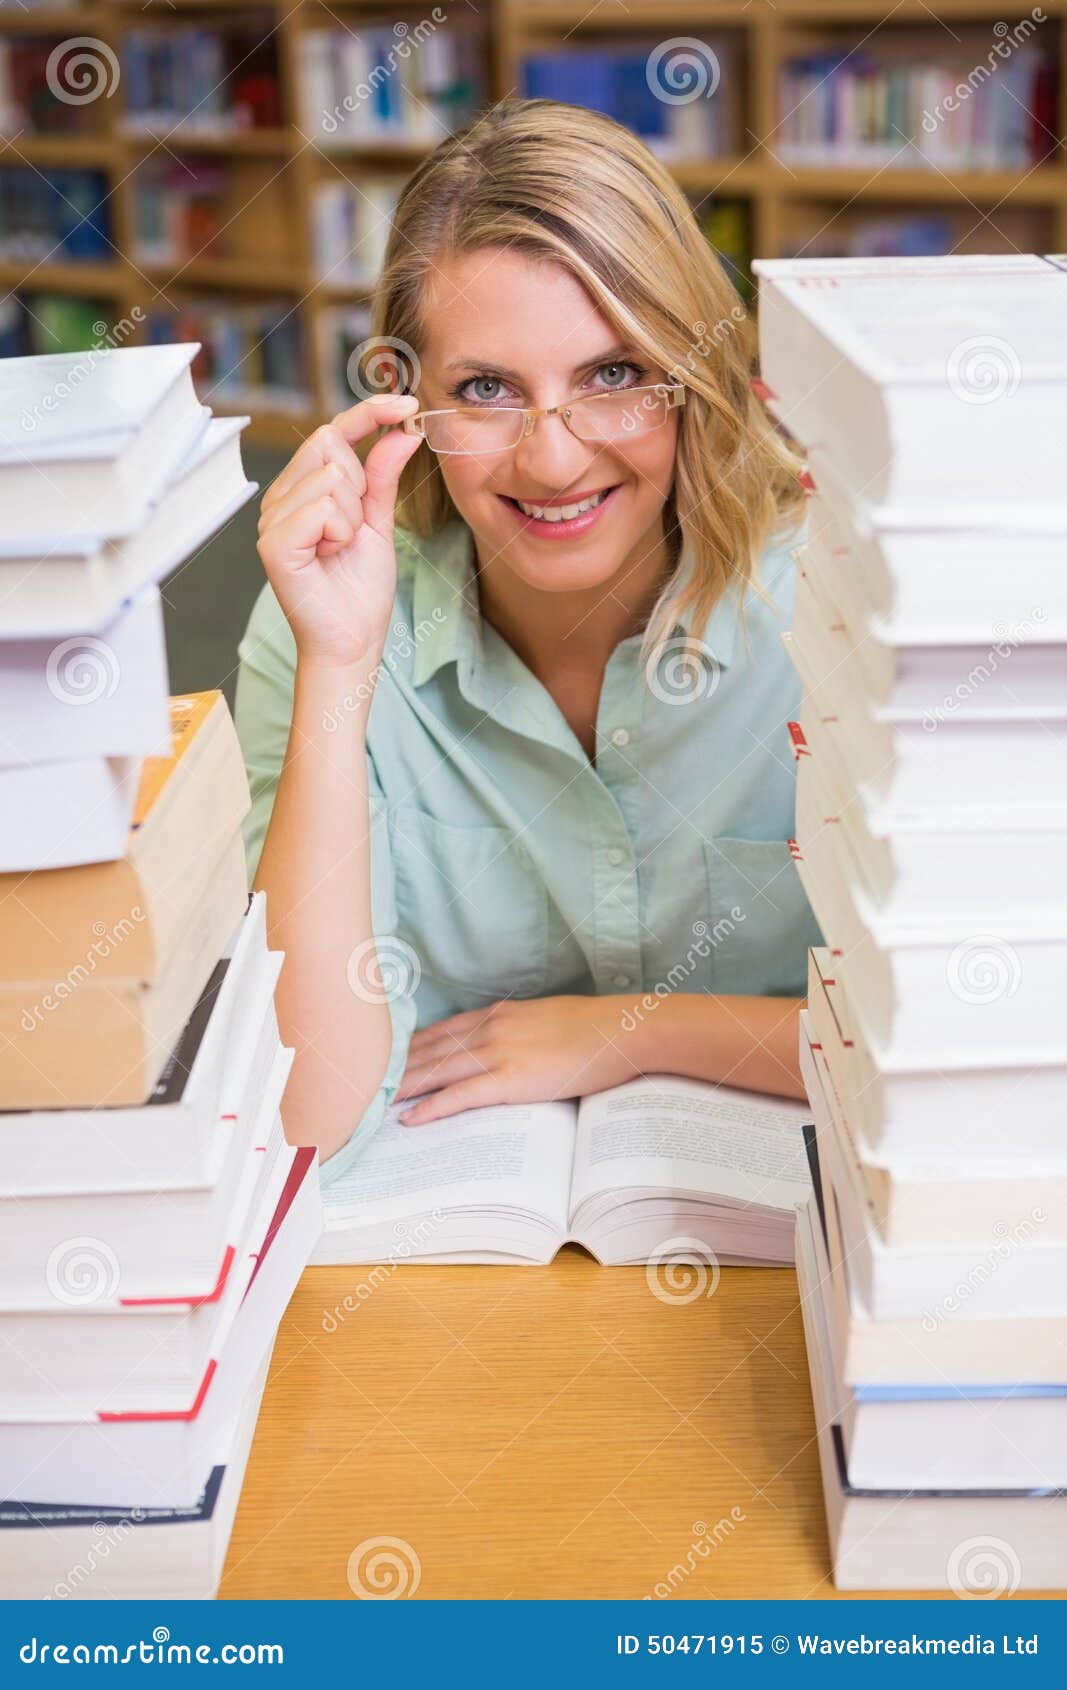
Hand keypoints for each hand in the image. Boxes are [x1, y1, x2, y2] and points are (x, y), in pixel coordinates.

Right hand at [255, 392, 422, 667]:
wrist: (353, 641)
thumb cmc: (360, 589)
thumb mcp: (379, 522)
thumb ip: (383, 474)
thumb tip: (403, 428)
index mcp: (301, 489)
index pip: (332, 431)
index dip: (368, 412)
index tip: (407, 403)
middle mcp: (280, 498)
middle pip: (329, 445)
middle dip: (359, 486)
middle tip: (353, 530)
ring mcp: (271, 519)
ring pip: (330, 476)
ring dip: (352, 517)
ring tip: (339, 550)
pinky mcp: (274, 542)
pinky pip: (323, 508)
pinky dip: (341, 533)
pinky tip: (330, 557)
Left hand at [394, 995, 643, 1124]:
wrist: (620, 1030)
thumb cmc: (593, 1028)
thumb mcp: (546, 1018)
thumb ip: (519, 1028)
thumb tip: (509, 1044)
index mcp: (498, 1014)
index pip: (441, 1032)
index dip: (410, 1047)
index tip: (385, 1058)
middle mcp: (489, 1029)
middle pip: (428, 1050)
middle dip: (394, 1067)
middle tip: (362, 1084)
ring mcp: (497, 1053)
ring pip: (436, 1072)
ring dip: (402, 1089)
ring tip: (372, 1104)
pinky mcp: (510, 1079)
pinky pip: (460, 1096)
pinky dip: (432, 1108)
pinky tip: (410, 1119)